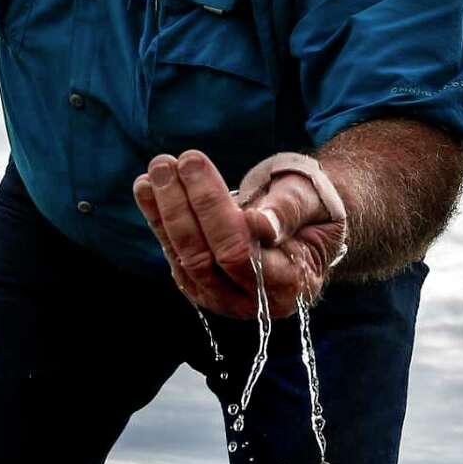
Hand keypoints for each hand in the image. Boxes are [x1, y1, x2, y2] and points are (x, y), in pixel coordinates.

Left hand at [132, 150, 339, 319]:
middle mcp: (254, 301)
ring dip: (163, 212)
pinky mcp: (201, 286)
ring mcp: (223, 297)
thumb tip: (259, 223)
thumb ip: (288, 212)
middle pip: (204, 258)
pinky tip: (146, 187)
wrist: (309, 227)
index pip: (239, 253)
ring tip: (156, 169)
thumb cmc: (315, 210)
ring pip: (183, 258)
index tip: (195, 164)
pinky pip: (174, 253)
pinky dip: (158, 219)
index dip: (212, 211)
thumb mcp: (313, 202)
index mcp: (291, 285)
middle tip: (166, 162)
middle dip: (180, 207)